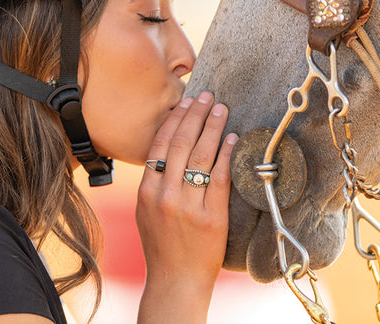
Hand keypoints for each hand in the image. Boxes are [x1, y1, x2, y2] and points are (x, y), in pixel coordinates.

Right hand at [135, 91, 237, 323]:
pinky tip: (233, 138)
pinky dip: (226, 154)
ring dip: (213, 127)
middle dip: (196, 115)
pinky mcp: (211, 218)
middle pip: (182, 144)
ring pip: (201, 155)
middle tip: (208, 96)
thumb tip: (172, 144)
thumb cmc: (162, 245)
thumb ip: (156, 181)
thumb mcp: (147, 210)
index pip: (161, 144)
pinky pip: (220, 177)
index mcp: (147, 192)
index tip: (187, 101)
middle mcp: (165, 195)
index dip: (176, 119)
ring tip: (222, 109)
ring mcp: (188, 207)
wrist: (176, 283)